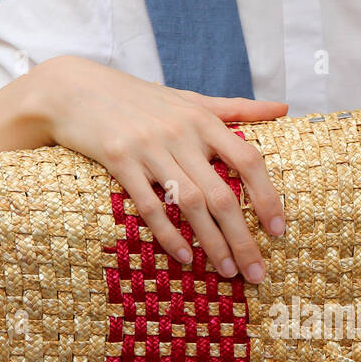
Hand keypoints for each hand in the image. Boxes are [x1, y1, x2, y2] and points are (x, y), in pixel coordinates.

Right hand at [0, 56, 286, 282]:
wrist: (76, 88)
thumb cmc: (139, 98)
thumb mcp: (190, 98)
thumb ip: (237, 108)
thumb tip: (284, 108)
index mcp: (203, 119)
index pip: (249, 160)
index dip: (267, 197)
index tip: (279, 230)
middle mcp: (181, 134)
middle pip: (223, 193)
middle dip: (243, 237)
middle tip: (257, 272)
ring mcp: (150, 148)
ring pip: (191, 204)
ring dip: (212, 243)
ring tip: (227, 271)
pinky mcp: (119, 161)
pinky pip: (150, 205)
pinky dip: (169, 234)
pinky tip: (185, 258)